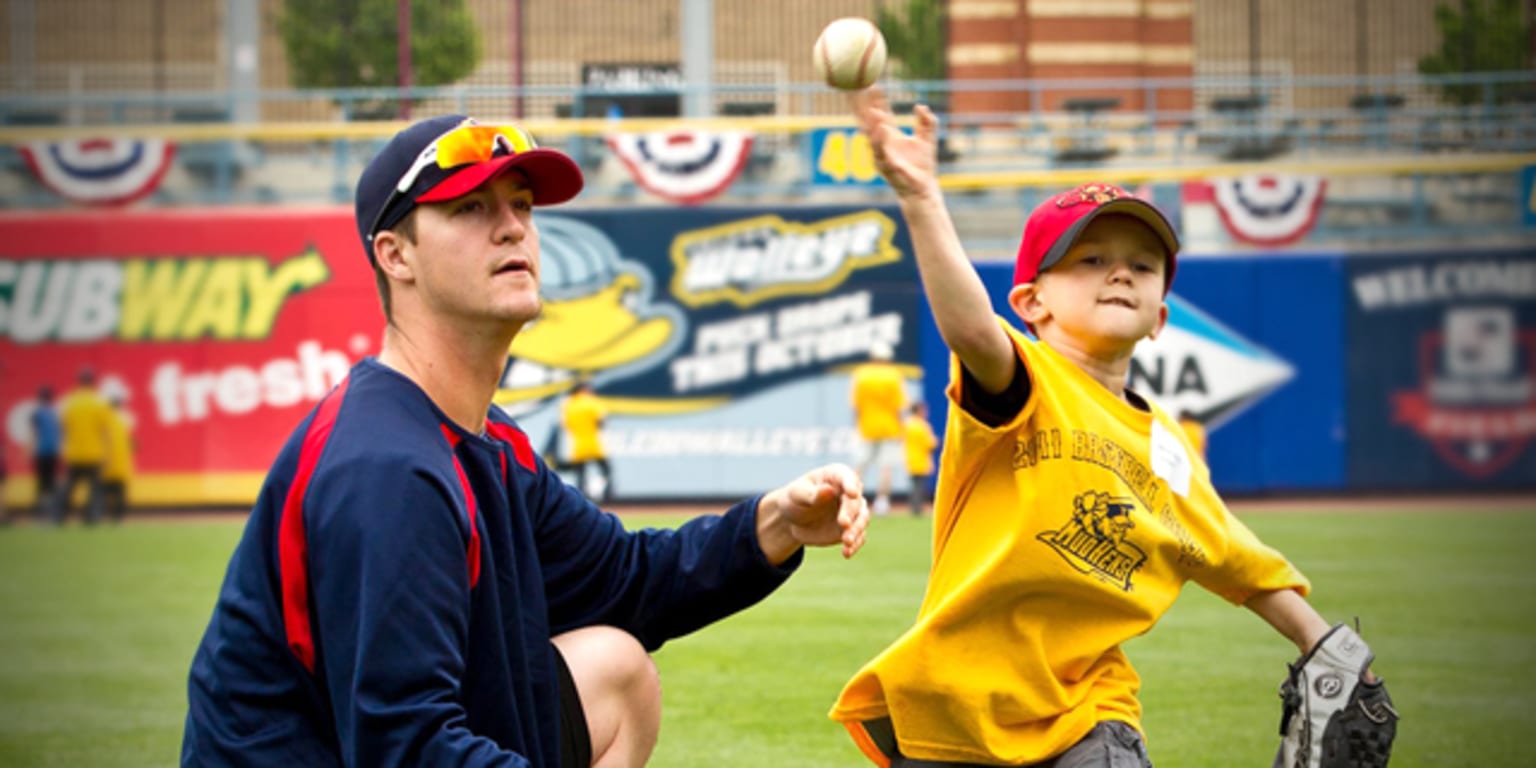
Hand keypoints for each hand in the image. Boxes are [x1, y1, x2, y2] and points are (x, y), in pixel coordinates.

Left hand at [757, 464, 869, 562]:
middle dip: (851, 513)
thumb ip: (812, 494)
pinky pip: (859, 537)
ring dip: (856, 530)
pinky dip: (855, 545)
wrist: (792, 520)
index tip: (852, 494)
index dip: (851, 485)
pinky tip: (846, 553)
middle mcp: (848, 492)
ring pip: (862, 519)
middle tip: (842, 524)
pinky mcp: (851, 529)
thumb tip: (828, 491)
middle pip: (857, 501)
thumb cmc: (794, 499)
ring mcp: (852, 511)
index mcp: (836, 476)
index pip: (847, 477)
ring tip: (846, 542)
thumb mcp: (796, 494)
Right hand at [850, 86, 940, 200]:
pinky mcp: (886, 166)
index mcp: (891, 136)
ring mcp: (882, 154)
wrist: (923, 188)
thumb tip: (921, 106)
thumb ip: (927, 121)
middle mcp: (883, 144)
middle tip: (859, 91)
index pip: (881, 114)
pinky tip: (882, 127)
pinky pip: (881, 150)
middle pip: (869, 122)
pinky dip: (880, 139)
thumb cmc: (924, 166)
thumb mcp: (928, 138)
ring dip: (870, 121)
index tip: (874, 85)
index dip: (877, 101)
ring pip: (871, 135)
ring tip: (871, 107)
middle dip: (863, 108)